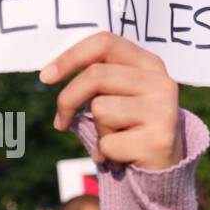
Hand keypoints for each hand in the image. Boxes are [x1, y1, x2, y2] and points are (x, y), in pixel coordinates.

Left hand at [39, 31, 182, 169]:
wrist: (164, 165)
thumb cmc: (130, 126)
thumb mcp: (117, 94)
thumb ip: (95, 77)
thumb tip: (49, 72)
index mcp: (149, 63)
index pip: (104, 43)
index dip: (71, 57)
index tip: (45, 76)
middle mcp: (160, 82)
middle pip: (95, 76)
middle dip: (68, 99)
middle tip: (61, 122)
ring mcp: (163, 110)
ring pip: (100, 109)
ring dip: (97, 130)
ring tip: (116, 138)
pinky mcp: (158, 140)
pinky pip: (108, 142)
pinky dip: (106, 153)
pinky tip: (124, 155)